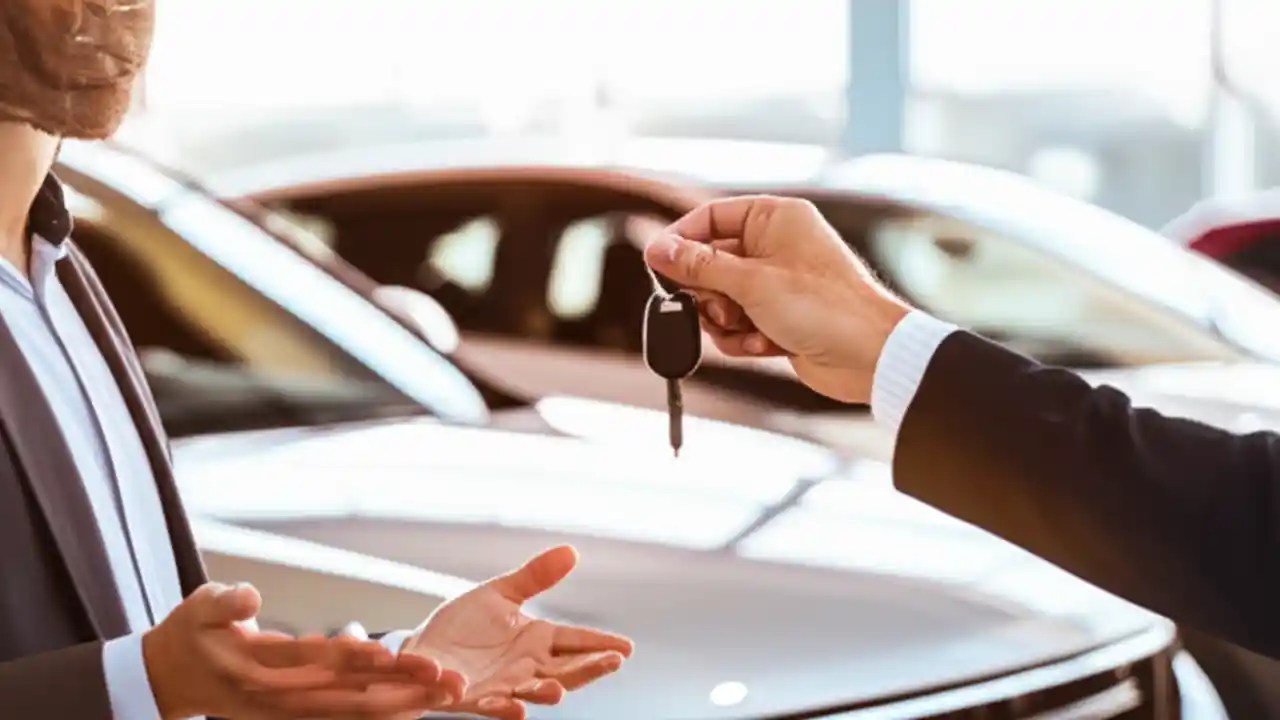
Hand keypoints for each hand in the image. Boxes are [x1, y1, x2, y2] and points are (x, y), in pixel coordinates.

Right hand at [143, 582, 465, 719]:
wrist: (170, 676)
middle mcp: (279, 694)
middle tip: (442, 678)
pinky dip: (381, 714)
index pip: (312, 661)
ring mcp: (290, 711)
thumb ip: (224, 602)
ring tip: (443, 695)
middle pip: (347, 693)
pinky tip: (418, 708)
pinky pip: (346, 718)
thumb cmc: (191, 633)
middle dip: (398, 687)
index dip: (351, 659)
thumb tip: (249, 596)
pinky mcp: (296, 716)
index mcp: (257, 665)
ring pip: (354, 710)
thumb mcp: (199, 607)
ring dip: (401, 704)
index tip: (389, 655)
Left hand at [403, 546, 632, 719]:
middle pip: (566, 670)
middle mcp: (527, 666)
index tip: (627, 647)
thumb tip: (571, 551)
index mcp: (537, 640)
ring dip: (546, 693)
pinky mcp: (475, 698)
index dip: (600, 643)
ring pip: (534, 693)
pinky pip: (493, 707)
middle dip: (590, 668)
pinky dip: (504, 709)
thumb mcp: (500, 594)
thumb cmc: (462, 625)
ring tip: (558, 690)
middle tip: (613, 661)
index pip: (576, 640)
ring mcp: (504, 685)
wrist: (421, 650)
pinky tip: (516, 710)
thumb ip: (534, 577)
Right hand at [644, 195, 910, 402]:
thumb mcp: (751, 283)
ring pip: (720, 299)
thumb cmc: (825, 308)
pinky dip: (744, 338)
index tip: (658, 263)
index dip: (682, 240)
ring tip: (749, 329)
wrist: (871, 357)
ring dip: (725, 322)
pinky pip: (738, 324)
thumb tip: (657, 249)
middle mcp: (776, 246)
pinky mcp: (779, 318)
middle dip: (710, 293)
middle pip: (711, 263)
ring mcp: (777, 284)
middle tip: (721, 308)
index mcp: (776, 218)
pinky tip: (766, 346)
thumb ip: (699, 266)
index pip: (712, 216)